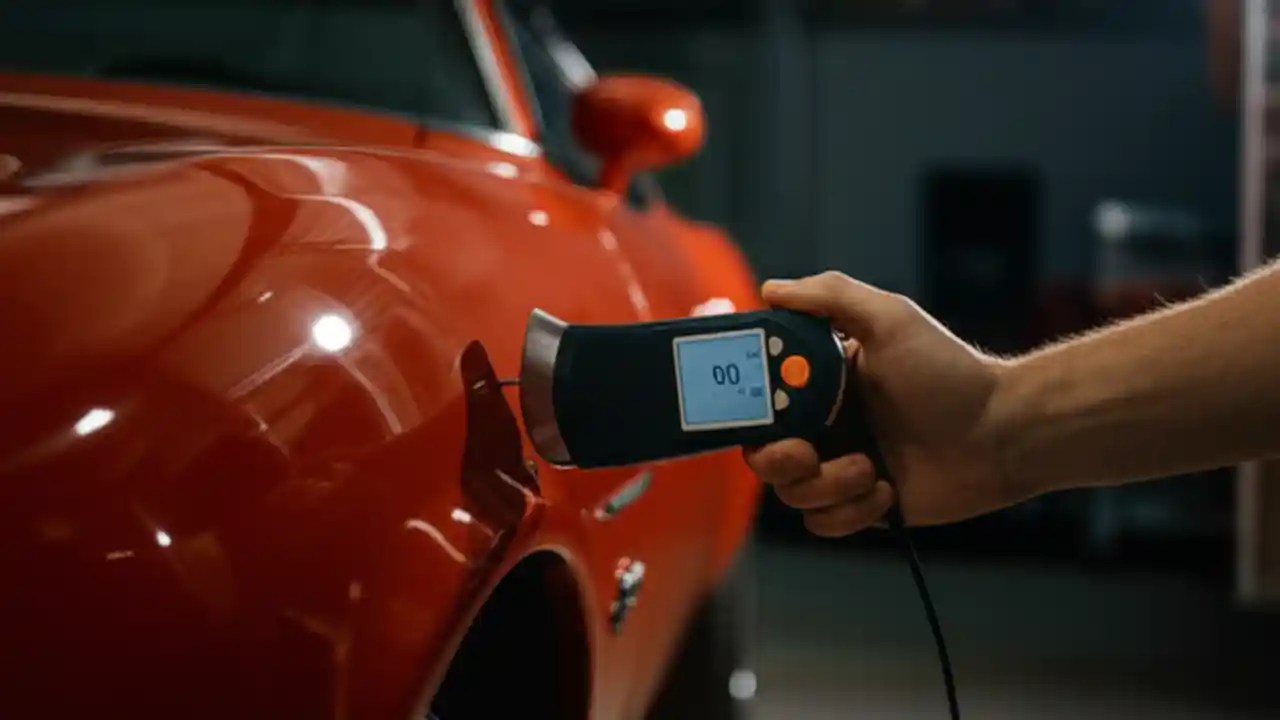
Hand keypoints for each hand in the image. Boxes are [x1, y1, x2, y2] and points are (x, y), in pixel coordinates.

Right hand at [744, 271, 1014, 535]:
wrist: (1002, 433)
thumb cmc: (950, 372)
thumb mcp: (889, 318)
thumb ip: (829, 296)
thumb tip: (771, 290)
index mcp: (819, 382)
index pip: (759, 398)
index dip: (746, 408)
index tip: (758, 410)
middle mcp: (824, 425)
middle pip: (761, 454)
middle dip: (777, 457)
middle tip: (806, 450)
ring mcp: (840, 467)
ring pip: (791, 493)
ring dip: (826, 485)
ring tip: (870, 468)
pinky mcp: (862, 505)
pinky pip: (823, 523)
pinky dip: (849, 512)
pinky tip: (888, 488)